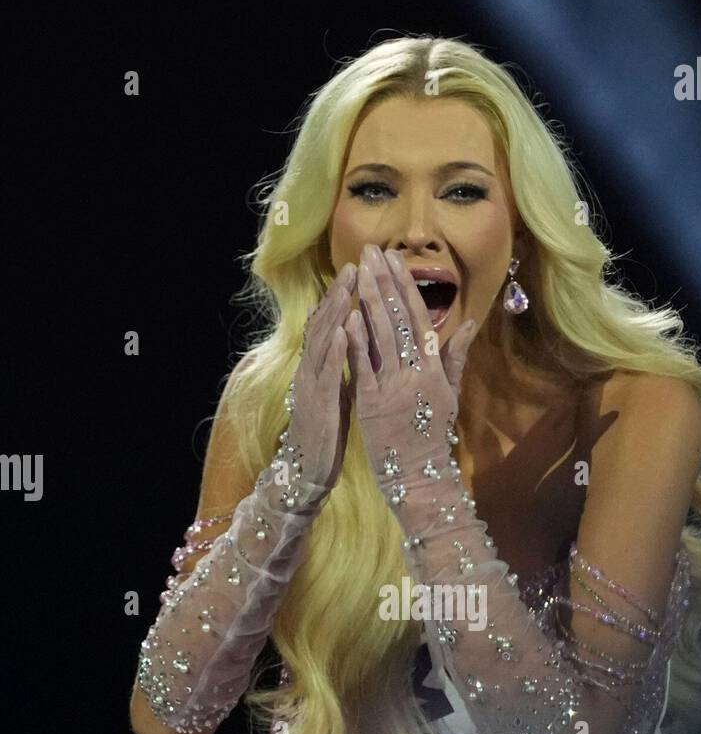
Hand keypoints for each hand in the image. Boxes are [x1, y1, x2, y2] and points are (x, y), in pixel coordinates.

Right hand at [287, 261, 356, 493]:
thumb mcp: (338, 393)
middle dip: (340, 293)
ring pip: (322, 341)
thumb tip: (360, 344)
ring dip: (336, 311)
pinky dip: (335, 350)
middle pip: (324, 323)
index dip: (342, 297)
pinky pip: (326, 372)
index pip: (330, 324)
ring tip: (349, 285)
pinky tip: (345, 330)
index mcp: (319, 367)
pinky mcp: (318, 403)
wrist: (307, 470)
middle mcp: (311, 369)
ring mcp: (311, 384)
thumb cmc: (326, 433)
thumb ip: (345, 367)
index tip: (360, 270)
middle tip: (356, 263)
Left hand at [345, 246, 475, 499]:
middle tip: (371, 252)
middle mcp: (416, 374)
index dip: (406, 288)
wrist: (420, 476)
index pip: (420, 320)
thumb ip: (456, 358)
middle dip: (384, 283)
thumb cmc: (433, 438)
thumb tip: (470, 323)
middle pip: (399, 321)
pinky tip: (348, 315)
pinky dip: (356, 342)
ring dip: (369, 301)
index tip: (394, 260)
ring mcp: (394, 388)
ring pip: (381, 338)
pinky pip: (364, 368)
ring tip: (359, 272)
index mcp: (435, 370)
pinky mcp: (373, 404)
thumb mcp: (451, 396)